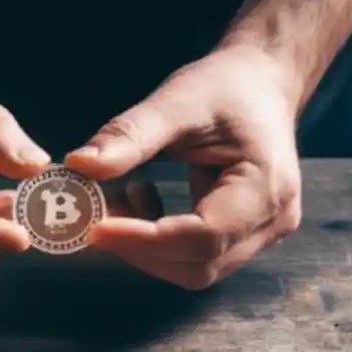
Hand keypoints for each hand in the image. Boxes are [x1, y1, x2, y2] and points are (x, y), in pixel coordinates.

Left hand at [65, 45, 303, 289]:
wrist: (263, 82)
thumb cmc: (227, 86)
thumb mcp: (178, 101)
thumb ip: (132, 135)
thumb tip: (79, 164)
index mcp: (266, 187)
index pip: (204, 237)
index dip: (146, 240)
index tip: (95, 228)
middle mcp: (273, 221)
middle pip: (198, 265)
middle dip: (140, 248)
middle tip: (93, 216)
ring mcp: (263, 233)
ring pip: (195, 268)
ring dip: (146, 247)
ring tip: (118, 198)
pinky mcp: (245, 235)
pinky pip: (197, 256)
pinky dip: (158, 240)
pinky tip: (140, 198)